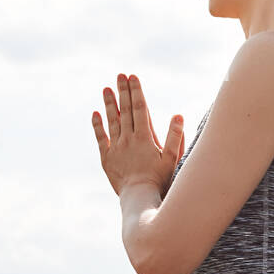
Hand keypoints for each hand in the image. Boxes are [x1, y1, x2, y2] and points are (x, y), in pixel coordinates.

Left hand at [92, 73, 183, 196]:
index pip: (140, 108)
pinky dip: (98, 125)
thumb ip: (175, 136)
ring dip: (109, 104)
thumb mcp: (172, 158)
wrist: (139, 197)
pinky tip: (95, 113)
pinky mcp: (106, 158)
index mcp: (144, 137)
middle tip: (120, 76)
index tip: (133, 77)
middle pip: (125, 110)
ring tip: (106, 88)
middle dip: (123, 91)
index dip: (136, 91)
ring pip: (112, 121)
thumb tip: (178, 116)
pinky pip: (101, 138)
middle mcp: (128, 139)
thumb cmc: (160, 180)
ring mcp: (116, 148)